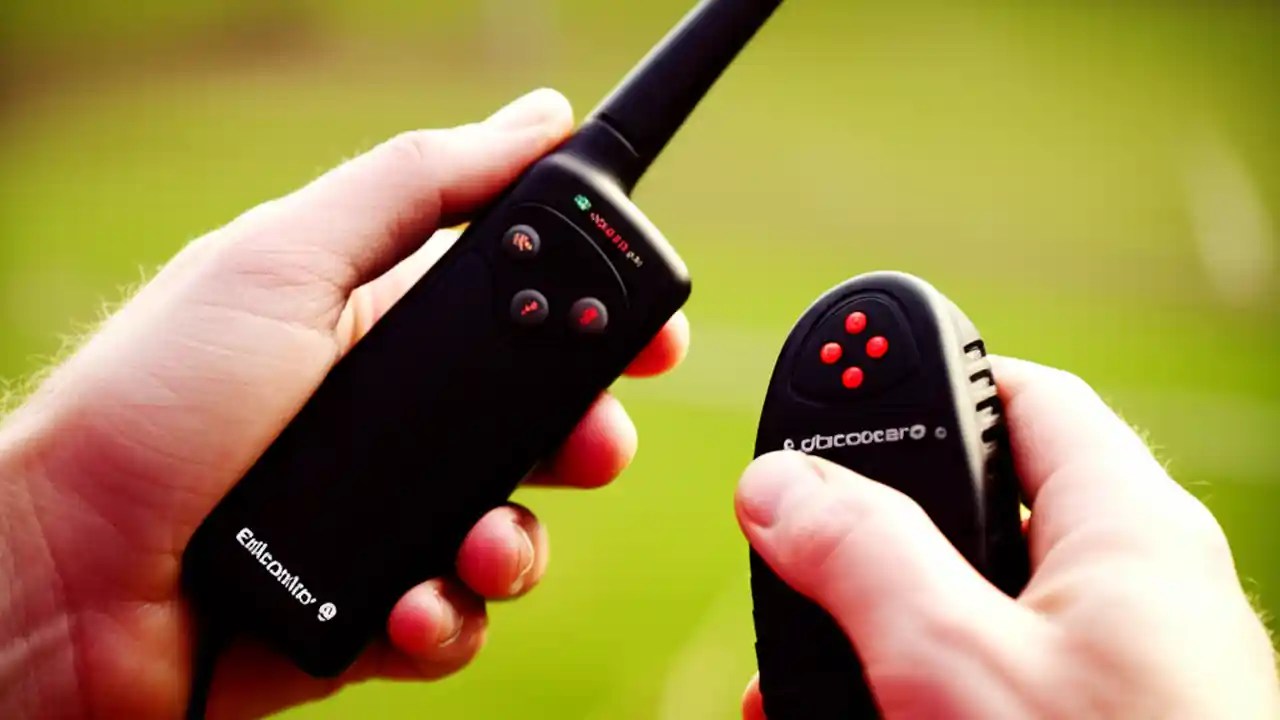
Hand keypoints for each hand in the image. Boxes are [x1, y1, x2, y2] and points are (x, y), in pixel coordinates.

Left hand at [0, 88, 689, 718]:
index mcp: (380, 327)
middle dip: (586, 439)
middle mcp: (394, 423)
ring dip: (518, 542)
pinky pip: (456, 616)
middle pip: (540, 426)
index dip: (599, 321)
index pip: (521, 310)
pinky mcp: (371, 611)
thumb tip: (537, 117)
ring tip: (477, 545)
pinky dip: (448, 617)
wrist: (63, 583)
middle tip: (592, 448)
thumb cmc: (156, 404)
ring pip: (515, 529)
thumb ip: (418, 186)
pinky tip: (408, 608)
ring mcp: (385, 520)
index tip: (653, 339)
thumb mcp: (286, 260)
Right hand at [737, 357, 1277, 718]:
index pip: (1025, 396)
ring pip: (971, 613)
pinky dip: (910, 690)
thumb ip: (861, 553)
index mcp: (1129, 531)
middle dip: (873, 530)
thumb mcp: (952, 662)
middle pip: (983, 510)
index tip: (838, 388)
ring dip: (871, 629)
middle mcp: (1136, 595)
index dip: (929, 379)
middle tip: (791, 546)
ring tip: (789, 670)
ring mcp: (1119, 677)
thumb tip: (779, 482)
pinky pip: (988, 683)